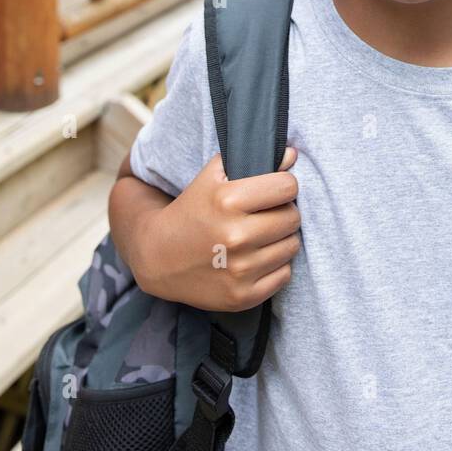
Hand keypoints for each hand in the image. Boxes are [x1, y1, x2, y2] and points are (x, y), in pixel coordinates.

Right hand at [135, 147, 300, 310]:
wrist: (158, 256)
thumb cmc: (191, 210)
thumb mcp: (212, 177)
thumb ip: (252, 159)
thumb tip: (292, 154)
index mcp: (228, 201)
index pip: (288, 186)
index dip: (282, 185)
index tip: (271, 190)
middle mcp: (236, 236)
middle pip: (293, 217)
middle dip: (283, 212)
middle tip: (264, 214)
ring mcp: (240, 270)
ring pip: (292, 246)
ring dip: (281, 239)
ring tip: (260, 236)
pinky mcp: (243, 296)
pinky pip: (285, 274)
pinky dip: (275, 266)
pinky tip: (255, 258)